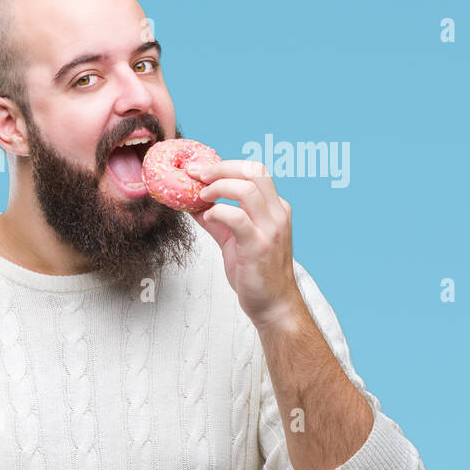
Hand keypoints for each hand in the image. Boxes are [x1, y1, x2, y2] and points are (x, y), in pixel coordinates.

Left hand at [185, 159, 303, 331]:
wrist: (273, 304)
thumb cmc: (256, 272)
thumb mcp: (235, 239)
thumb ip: (218, 220)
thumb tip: (192, 204)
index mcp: (275, 208)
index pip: (254, 171)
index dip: (225, 165)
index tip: (200, 169)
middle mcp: (277, 214)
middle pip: (253, 171)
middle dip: (220, 168)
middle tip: (195, 174)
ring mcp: (271, 229)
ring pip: (246, 189)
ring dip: (217, 188)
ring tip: (200, 197)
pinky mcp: (259, 246)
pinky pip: (237, 218)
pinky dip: (218, 212)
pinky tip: (208, 217)